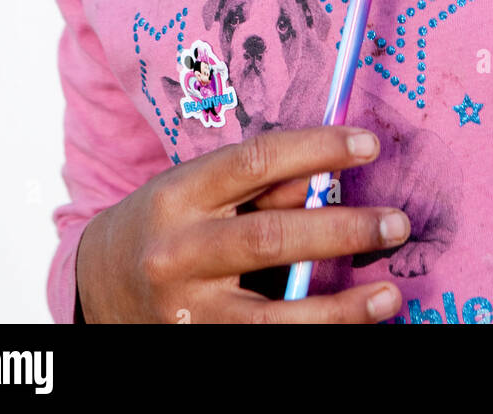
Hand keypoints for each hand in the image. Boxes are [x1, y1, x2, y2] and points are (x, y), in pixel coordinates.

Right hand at [75, 126, 408, 322]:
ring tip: (388, 294)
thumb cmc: (164, 224)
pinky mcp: (197, 348)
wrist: (96, 288)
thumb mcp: (197, 189)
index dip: (316, 148)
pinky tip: (351, 329)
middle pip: (270, 239)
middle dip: (341, 231)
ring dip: (339, 309)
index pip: (256, 161)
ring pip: (272, 317)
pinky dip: (312, 339)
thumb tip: (323, 183)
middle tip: (396, 223)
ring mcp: (186, 312)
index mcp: (178, 194)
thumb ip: (257, 186)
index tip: (367, 144)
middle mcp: (177, 252)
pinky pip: (264, 346)